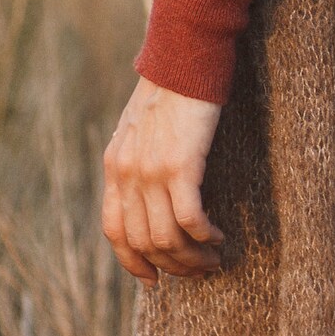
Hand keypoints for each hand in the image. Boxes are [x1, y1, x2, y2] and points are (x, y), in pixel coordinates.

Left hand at [102, 79, 225, 283]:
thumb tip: (149, 195)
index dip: (132, 262)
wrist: (185, 56)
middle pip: (143, 242)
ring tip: (214, 258)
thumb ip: (138, 161)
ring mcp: (151, 171)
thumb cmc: (172, 89)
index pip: (115, 231)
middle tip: (199, 271)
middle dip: (172, 266)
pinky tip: (219, 236)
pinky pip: (189, 219)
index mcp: (115, 166)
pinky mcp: (180, 165)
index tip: (154, 279)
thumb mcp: (140, 128)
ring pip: (166, 238)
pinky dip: (205, 236)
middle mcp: (127, 173)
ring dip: (192, 257)